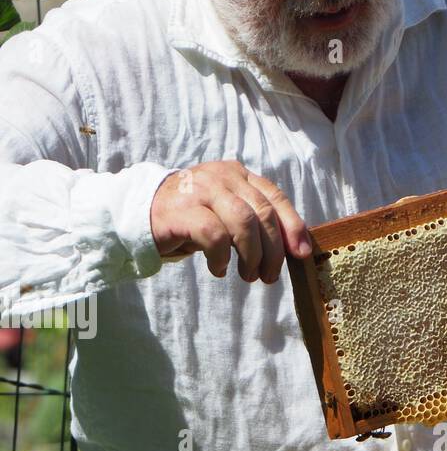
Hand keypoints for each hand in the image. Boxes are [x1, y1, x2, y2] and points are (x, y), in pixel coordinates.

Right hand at [150, 161, 312, 282]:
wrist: (141, 214)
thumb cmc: (193, 219)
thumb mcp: (228, 213)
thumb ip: (256, 220)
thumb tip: (296, 248)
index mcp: (237, 174)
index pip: (275, 196)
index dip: (293, 226)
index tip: (302, 254)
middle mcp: (221, 177)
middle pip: (262, 214)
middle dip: (273, 251)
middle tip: (269, 276)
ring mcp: (200, 190)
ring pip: (243, 223)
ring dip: (252, 256)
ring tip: (247, 275)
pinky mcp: (182, 211)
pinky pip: (215, 236)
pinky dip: (222, 258)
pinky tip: (218, 269)